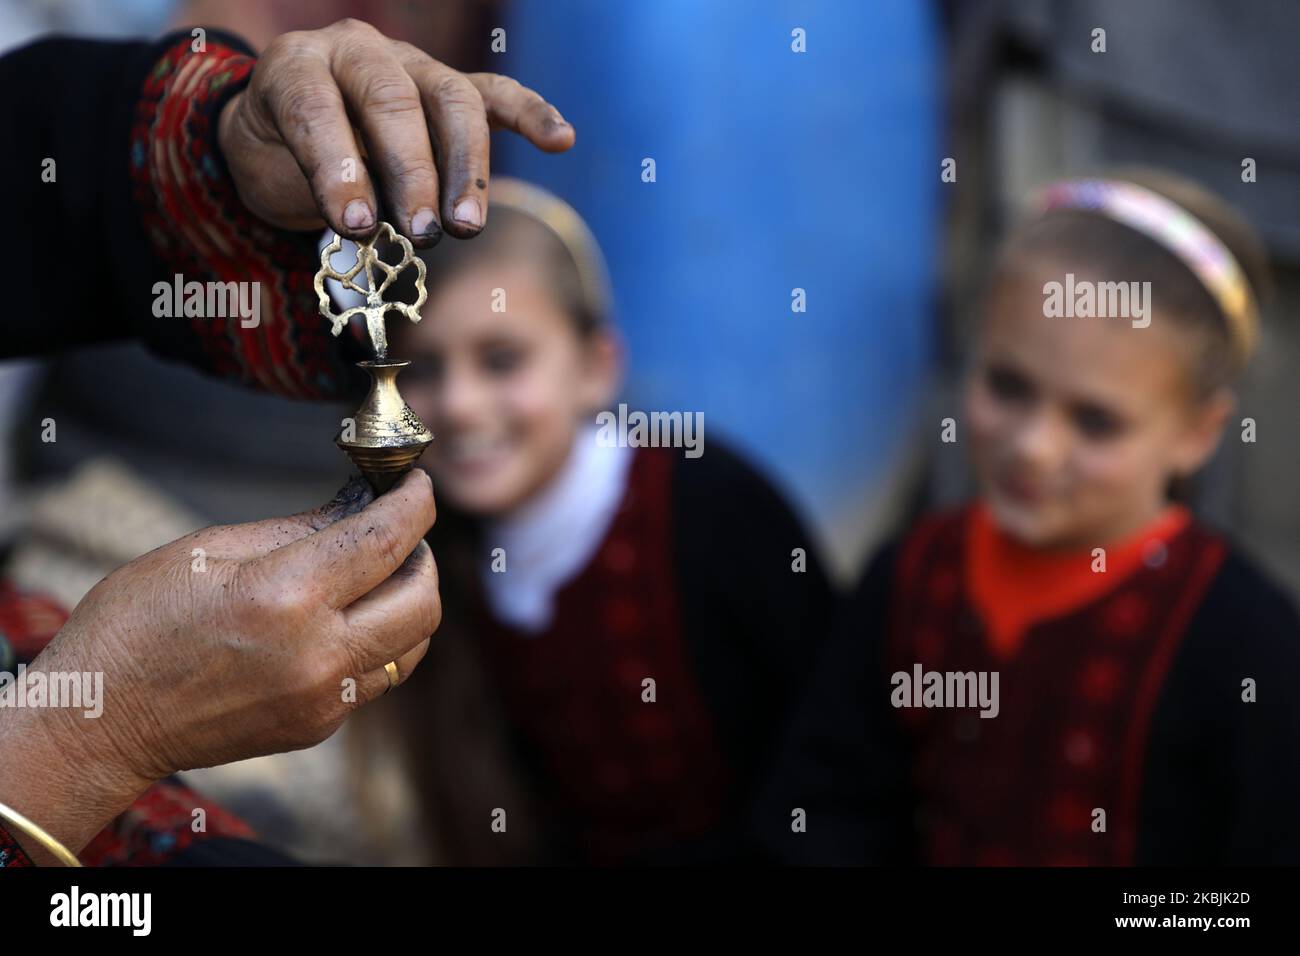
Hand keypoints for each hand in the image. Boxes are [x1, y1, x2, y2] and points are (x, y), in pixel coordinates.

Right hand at [0, 469, 438, 854]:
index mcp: (288, 596)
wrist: (99, 722)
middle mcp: (319, 653)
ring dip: (409, 603)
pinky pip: (376, 676)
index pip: (388, 540)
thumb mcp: (208, 549)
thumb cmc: (137, 624)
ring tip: (377, 575)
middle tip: (400, 531)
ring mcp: (323, 700)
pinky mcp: (319, 727)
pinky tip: (342, 621)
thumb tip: (360, 505)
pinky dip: (376, 641)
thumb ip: (298, 527)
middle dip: (424, 555)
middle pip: (424, 600)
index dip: (416, 503)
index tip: (418, 484)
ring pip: (412, 645)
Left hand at [216, 18, 575, 244]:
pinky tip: (561, 139)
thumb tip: (378, 221)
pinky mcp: (448, 85)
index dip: (338, 168)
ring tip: (466, 227)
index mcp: (296, 65)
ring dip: (466, 167)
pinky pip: (493, 94)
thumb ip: (321, 188)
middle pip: (394, 99)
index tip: (355, 225)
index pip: (317, 107)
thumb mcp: (275, 176)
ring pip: (451, 100)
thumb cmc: (280, 161)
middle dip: (412, 172)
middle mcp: (355, 51)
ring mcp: (409, 63)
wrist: (283, 137)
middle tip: (422, 232)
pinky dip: (530, 114)